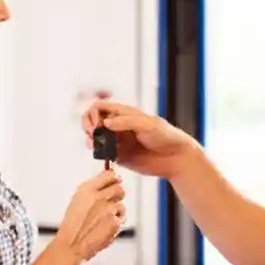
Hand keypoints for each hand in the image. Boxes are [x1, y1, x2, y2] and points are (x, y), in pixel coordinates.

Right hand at [54, 169, 125, 261]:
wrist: (71, 245)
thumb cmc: (72, 225)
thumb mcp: (78, 199)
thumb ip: (94, 187)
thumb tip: (108, 178)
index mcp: (88, 189)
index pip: (110, 174)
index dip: (114, 177)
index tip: (114, 179)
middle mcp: (99, 197)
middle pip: (119, 188)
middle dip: (117, 194)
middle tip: (110, 201)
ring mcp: (109, 210)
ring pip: (121, 204)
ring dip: (116, 210)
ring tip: (103, 218)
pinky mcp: (116, 222)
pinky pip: (122, 217)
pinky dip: (116, 221)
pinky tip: (105, 226)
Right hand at [81, 100, 199, 178]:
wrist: (176, 157)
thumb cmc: (166, 136)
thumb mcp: (148, 125)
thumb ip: (126, 122)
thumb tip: (106, 123)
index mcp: (124, 113)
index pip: (99, 107)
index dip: (92, 114)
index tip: (97, 126)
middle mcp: (119, 126)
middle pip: (93, 121)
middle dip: (88, 126)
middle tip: (93, 136)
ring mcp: (119, 141)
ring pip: (96, 138)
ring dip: (90, 140)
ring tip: (94, 146)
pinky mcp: (120, 156)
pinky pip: (103, 153)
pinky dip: (98, 154)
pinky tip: (102, 156)